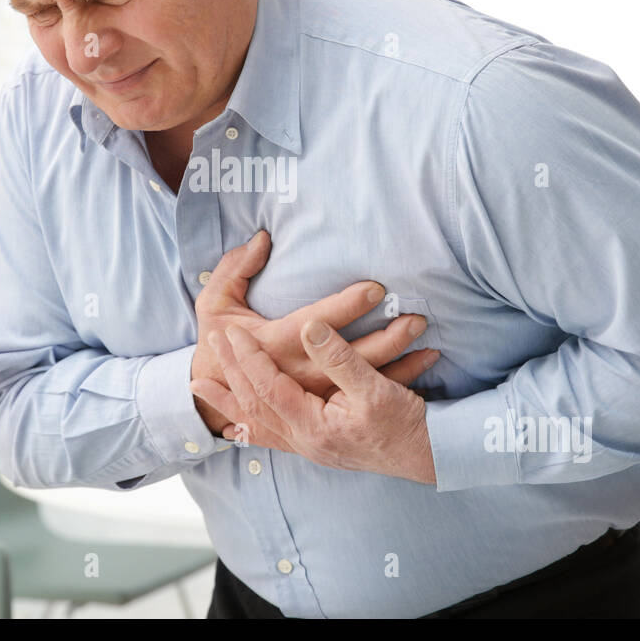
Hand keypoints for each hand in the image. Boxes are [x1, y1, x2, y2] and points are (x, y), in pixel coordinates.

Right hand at [190, 231, 437, 431]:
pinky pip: (367, 394)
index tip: (376, 289)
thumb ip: (235, 267)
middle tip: (415, 317)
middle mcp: (297, 373)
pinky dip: (399, 380)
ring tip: (425, 338)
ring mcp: (314, 393)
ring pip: (363, 380)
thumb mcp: (214, 302)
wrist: (216, 391)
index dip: (346, 306)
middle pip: (350, 358)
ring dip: (400, 361)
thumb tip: (262, 237)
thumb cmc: (220, 341)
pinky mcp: (326, 403)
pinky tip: (424, 363)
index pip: (316, 324)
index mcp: (273, 344)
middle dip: (386, 339)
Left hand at [191, 321, 438, 484]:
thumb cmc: (405, 424)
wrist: (429, 457)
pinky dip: (247, 425)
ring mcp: (307, 448)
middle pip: (253, 405)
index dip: (248, 358)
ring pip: (255, 423)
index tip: (232, 331)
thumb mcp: (376, 387)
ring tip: (200, 385)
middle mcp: (304, 441)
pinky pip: (270, 437)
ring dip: (227, 401)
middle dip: (230, 372)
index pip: (268, 388)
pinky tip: (234, 423)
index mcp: (314, 426)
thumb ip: (340, 357)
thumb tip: (311, 327)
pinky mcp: (315, 448)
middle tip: (211, 342)